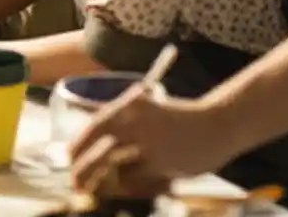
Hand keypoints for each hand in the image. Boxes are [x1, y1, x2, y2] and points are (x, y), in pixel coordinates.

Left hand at [68, 87, 235, 192]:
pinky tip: (152, 176)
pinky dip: (139, 182)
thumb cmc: (178, 119)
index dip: (78, 145)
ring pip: (118, 171)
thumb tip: (86, 138)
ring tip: (116, 181)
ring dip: (114, 179)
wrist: (218, 125)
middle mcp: (137, 123)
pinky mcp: (162, 164)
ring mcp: (149, 145)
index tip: (68, 157)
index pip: (94, 128)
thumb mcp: (145, 111)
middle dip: (83, 171)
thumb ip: (120, 122)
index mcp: (129, 105)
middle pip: (98, 153)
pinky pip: (138, 180)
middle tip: (75, 183)